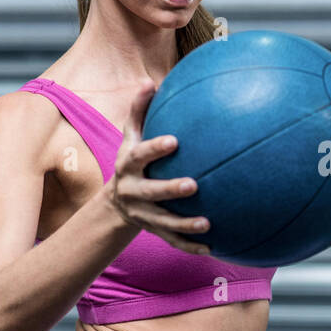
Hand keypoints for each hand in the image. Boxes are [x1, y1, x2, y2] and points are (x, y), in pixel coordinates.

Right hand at [104, 79, 211, 255]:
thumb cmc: (133, 160)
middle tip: (194, 185)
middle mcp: (132, 191)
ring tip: (207, 223)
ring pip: (163, 222)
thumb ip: (139, 111)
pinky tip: (212, 248)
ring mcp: (143, 214)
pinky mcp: (154, 231)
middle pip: (150, 191)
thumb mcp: (130, 136)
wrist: (118, 202)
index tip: (174, 141)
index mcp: (128, 165)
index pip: (139, 155)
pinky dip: (190, 247)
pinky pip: (173, 242)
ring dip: (184, 225)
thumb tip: (150, 81)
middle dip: (170, 189)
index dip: (154, 149)